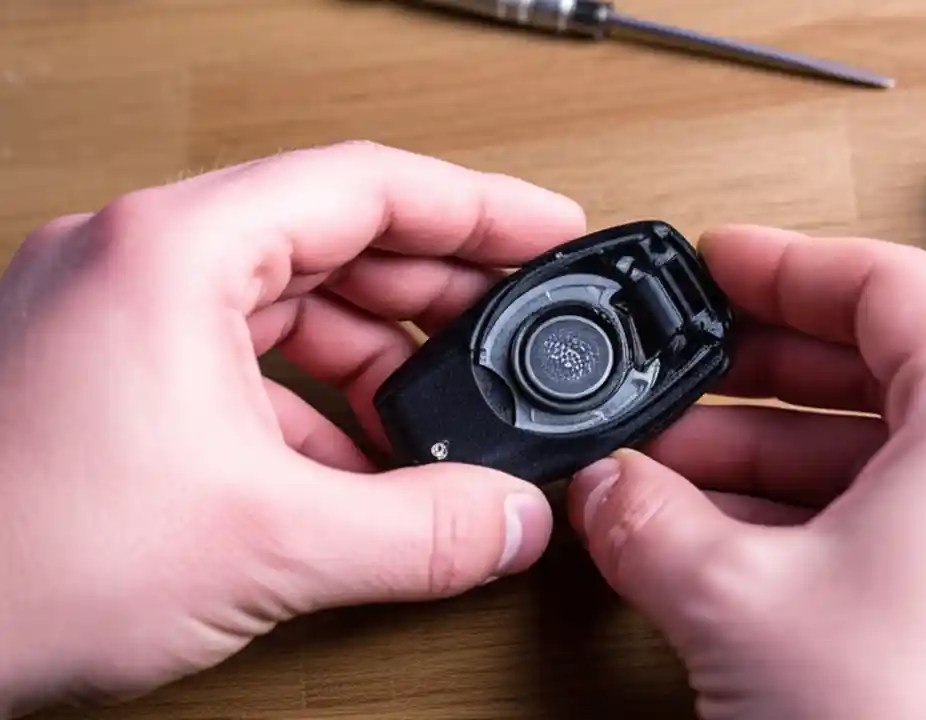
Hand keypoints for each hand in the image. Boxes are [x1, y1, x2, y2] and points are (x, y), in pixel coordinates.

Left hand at [0, 142, 584, 714]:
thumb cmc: (10, 560)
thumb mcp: (261, 543)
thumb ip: (418, 530)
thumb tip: (510, 519)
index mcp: (173, 252)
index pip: (364, 188)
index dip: (476, 205)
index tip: (545, 228)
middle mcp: (137, 263)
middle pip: (332, 239)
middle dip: (435, 290)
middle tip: (515, 325)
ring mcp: (115, 316)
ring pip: (288, 303)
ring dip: (375, 357)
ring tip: (448, 411)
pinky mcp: (107, 374)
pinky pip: (243, 360)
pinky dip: (315, 401)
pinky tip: (361, 459)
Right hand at [569, 226, 925, 719]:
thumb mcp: (736, 599)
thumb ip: (646, 517)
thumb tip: (605, 487)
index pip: (885, 285)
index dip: (784, 264)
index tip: (720, 262)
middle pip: (890, 365)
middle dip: (764, 373)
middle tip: (686, 368)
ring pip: (898, 450)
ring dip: (781, 452)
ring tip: (680, 467)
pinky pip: (920, 518)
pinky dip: (828, 513)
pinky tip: (735, 536)